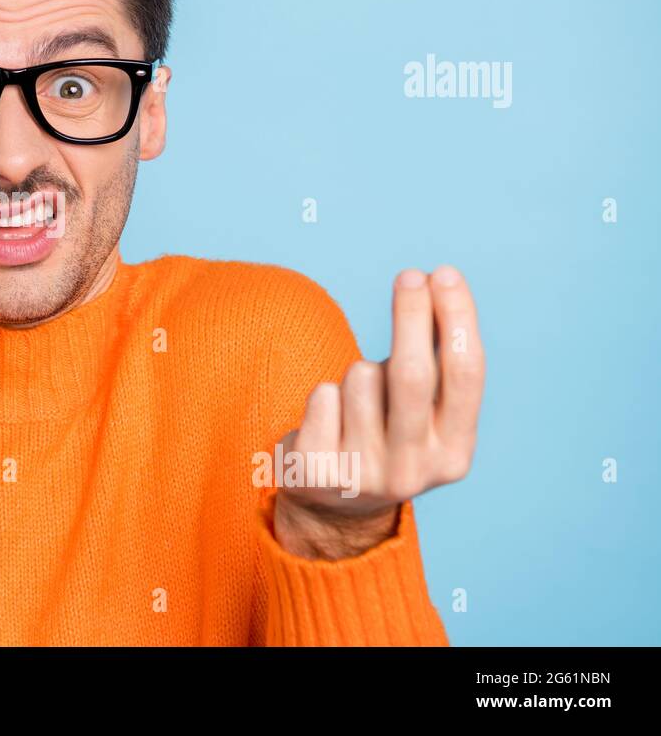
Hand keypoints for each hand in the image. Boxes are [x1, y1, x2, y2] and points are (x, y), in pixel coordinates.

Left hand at [272, 266, 484, 559]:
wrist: (334, 508)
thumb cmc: (387, 436)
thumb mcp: (425, 416)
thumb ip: (437, 364)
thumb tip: (439, 284)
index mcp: (454, 454)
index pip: (465, 375)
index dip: (457, 318)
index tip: (444, 274)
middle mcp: (413, 471)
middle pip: (412, 373)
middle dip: (412, 315)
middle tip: (409, 276)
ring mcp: (363, 473)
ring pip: (361, 376)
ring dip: (358, 371)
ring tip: (358, 403)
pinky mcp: (316, 470)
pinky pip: (323, 394)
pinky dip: (325, 395)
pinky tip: (328, 424)